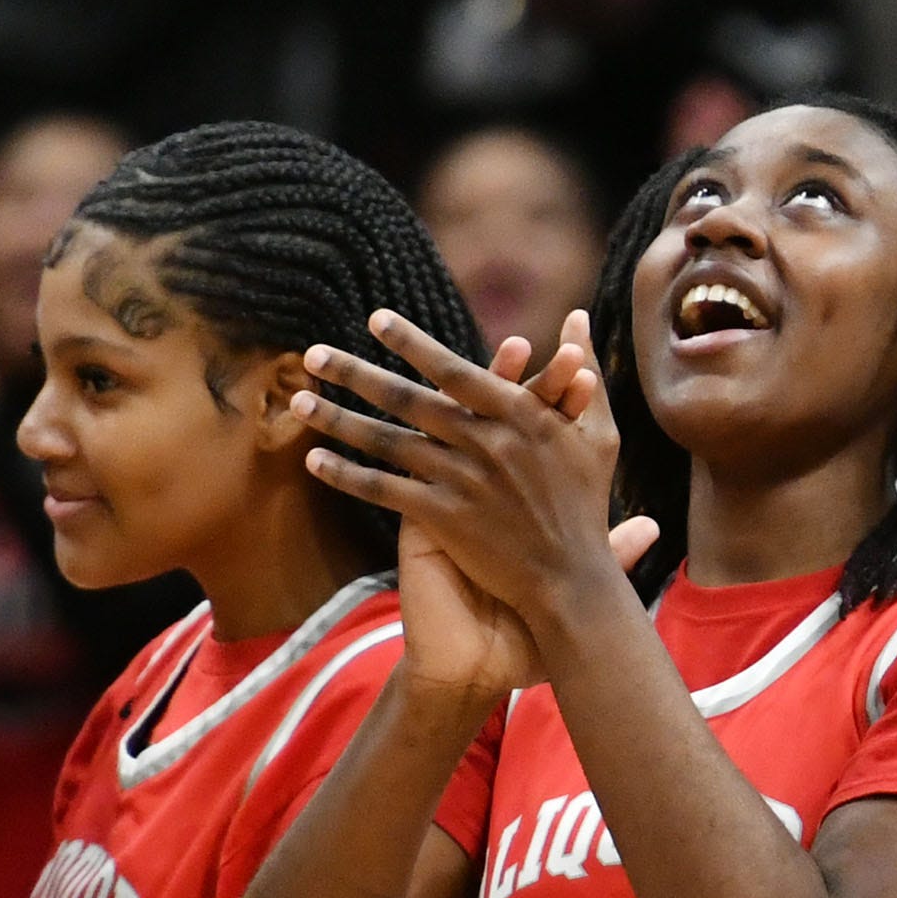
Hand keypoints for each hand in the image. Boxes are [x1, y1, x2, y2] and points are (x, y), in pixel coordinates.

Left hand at [294, 307, 658, 651]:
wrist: (571, 579)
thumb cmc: (586, 503)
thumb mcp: (599, 432)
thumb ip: (583, 372)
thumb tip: (579, 318)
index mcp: (520, 415)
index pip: (454, 370)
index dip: (413, 343)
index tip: (376, 320)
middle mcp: (486, 442)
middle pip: (407, 399)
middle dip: (355, 374)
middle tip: (314, 354)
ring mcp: (462, 481)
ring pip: (387, 442)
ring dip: (338, 419)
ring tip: (298, 400)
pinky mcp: (445, 518)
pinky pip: (385, 490)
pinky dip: (347, 476)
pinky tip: (314, 460)